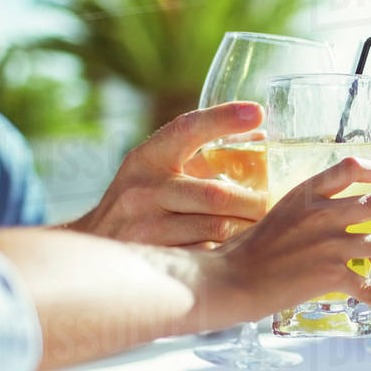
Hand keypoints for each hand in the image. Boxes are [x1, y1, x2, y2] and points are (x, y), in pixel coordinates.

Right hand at [69, 103, 267, 245]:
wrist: (95, 245)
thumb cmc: (139, 201)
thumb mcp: (158, 169)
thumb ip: (202, 154)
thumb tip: (259, 131)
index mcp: (147, 159)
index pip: (186, 129)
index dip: (222, 119)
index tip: (256, 111)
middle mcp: (144, 191)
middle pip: (215, 194)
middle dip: (253, 201)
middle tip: (275, 202)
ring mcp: (147, 228)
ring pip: (215, 228)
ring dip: (247, 228)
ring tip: (266, 227)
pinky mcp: (156, 259)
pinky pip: (206, 254)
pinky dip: (228, 251)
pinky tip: (242, 250)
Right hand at [201, 157, 370, 325]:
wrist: (231, 280)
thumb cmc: (250, 249)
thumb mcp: (281, 212)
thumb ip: (310, 209)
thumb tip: (336, 214)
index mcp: (308, 194)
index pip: (353, 167)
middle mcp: (322, 214)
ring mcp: (329, 245)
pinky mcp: (331, 276)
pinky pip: (369, 285)